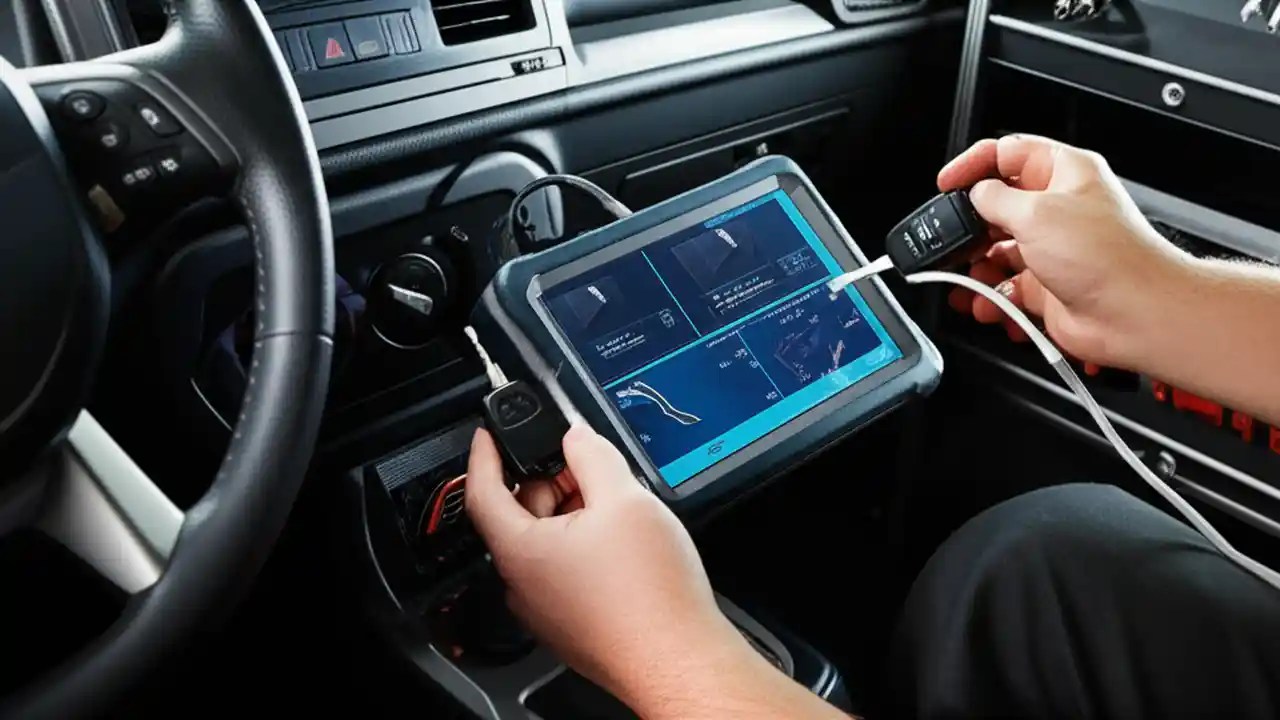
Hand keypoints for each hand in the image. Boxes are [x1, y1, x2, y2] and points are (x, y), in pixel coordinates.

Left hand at [465, 425, 741, 706]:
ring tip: (618, 505)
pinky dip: (585, 545)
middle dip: (550, 482)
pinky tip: (624, 542)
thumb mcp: (624, 499)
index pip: (482, 492)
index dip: (485, 455)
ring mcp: (548, 610)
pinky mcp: (573, 625)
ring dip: (573, 514)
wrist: (679, 662)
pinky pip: (566, 572)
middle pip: (520, 515)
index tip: (489, 435)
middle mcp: (524, 585)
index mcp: (521, 551)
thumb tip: (576, 437)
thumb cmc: (651, 597)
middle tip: (587, 463)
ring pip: (548, 544)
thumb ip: (592, 455)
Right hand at [940, 135, 1193, 368]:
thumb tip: (975, 194)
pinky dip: (992, 297)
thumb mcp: (1036, 212)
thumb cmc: (1107, 256)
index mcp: (1064, 174)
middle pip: (998, 207)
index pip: (1009, 154)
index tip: (948, 182)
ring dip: (977, 268)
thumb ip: (995, 198)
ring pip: (998, 252)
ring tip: (967, 278)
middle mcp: (1058, 209)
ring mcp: (1052, 249)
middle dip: (971, 225)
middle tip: (952, 237)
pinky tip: (986, 302)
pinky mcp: (1047, 286)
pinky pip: (1006, 287)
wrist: (1134, 314)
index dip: (974, 165)